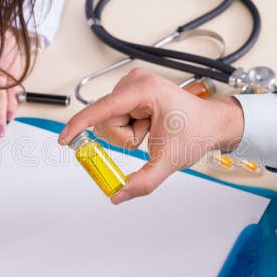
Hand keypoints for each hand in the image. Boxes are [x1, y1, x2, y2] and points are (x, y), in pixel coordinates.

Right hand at [58, 69, 244, 203]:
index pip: (103, 109)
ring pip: (108, 120)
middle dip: (123, 137)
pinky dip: (128, 128)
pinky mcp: (131, 91)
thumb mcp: (169, 161)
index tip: (64, 138)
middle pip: (105, 119)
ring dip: (126, 133)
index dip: (80, 124)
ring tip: (151, 130)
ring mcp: (132, 85)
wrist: (211, 123)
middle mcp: (136, 82)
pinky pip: (114, 116)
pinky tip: (148, 125)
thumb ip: (143, 182)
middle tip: (148, 136)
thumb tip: (117, 195)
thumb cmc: (196, 132)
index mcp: (146, 90)